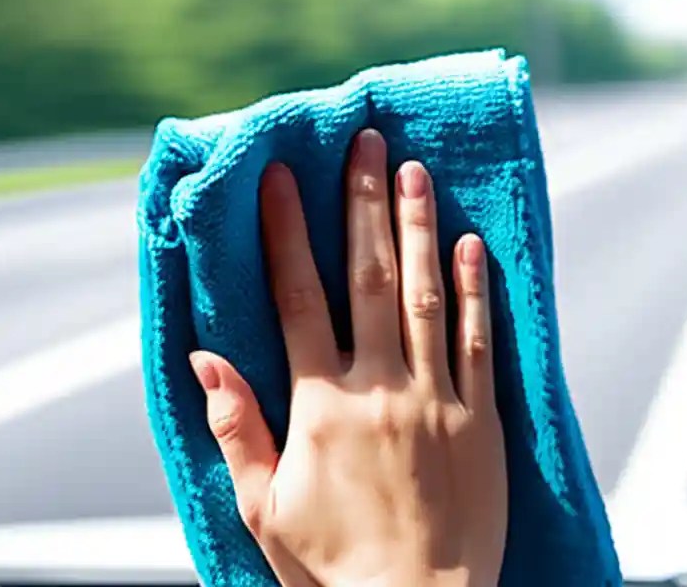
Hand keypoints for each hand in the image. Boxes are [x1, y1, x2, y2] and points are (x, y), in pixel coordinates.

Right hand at [188, 129, 507, 586]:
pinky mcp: (481, 421)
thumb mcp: (263, 508)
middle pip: (367, 279)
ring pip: (425, 297)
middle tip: (364, 143)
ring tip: (416, 171)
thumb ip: (237, 427)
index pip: (299, 299)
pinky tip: (471, 246)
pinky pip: (479, 343)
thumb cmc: (334, 569)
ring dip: (419, 229)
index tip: (281, 178)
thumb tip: (205, 357)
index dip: (288, 233)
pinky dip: (476, 291)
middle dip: (363, 205)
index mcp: (320, 405)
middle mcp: (380, 388)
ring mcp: (437, 400)